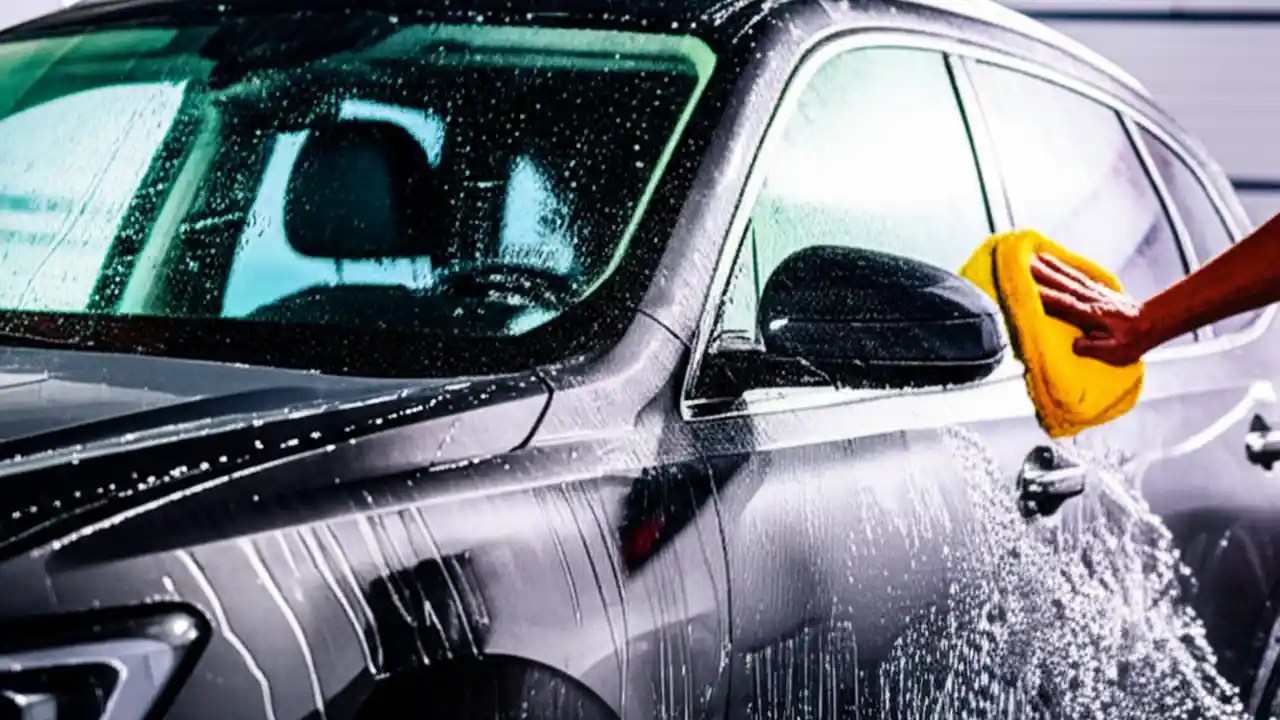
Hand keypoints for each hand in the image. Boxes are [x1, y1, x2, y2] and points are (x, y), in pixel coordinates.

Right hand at [1030, 253, 1151, 366]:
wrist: (1153, 323)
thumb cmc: (1133, 340)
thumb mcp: (1116, 352)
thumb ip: (1094, 348)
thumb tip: (1074, 345)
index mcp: (1093, 315)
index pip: (1065, 304)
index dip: (1046, 296)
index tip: (1028, 289)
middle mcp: (1091, 299)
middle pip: (1062, 284)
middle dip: (1042, 274)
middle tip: (1023, 264)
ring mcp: (1094, 292)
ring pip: (1067, 277)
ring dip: (1049, 267)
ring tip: (1032, 258)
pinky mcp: (1097, 289)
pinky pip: (1076, 275)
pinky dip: (1062, 266)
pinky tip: (1052, 261)